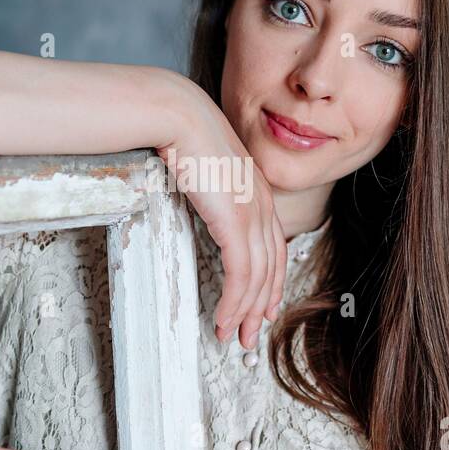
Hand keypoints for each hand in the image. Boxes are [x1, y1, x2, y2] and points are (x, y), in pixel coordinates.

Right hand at [157, 82, 286, 348]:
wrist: (176, 114)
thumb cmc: (179, 131)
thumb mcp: (202, 162)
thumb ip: (209, 183)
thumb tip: (197, 193)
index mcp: (255, 189)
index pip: (272, 245)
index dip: (270, 279)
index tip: (261, 303)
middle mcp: (261, 203)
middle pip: (271, 266)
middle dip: (262, 305)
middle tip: (251, 333)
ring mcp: (251, 213)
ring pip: (258, 277)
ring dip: (246, 311)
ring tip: (235, 335)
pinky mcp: (235, 222)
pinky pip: (241, 275)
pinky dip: (234, 302)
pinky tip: (225, 319)